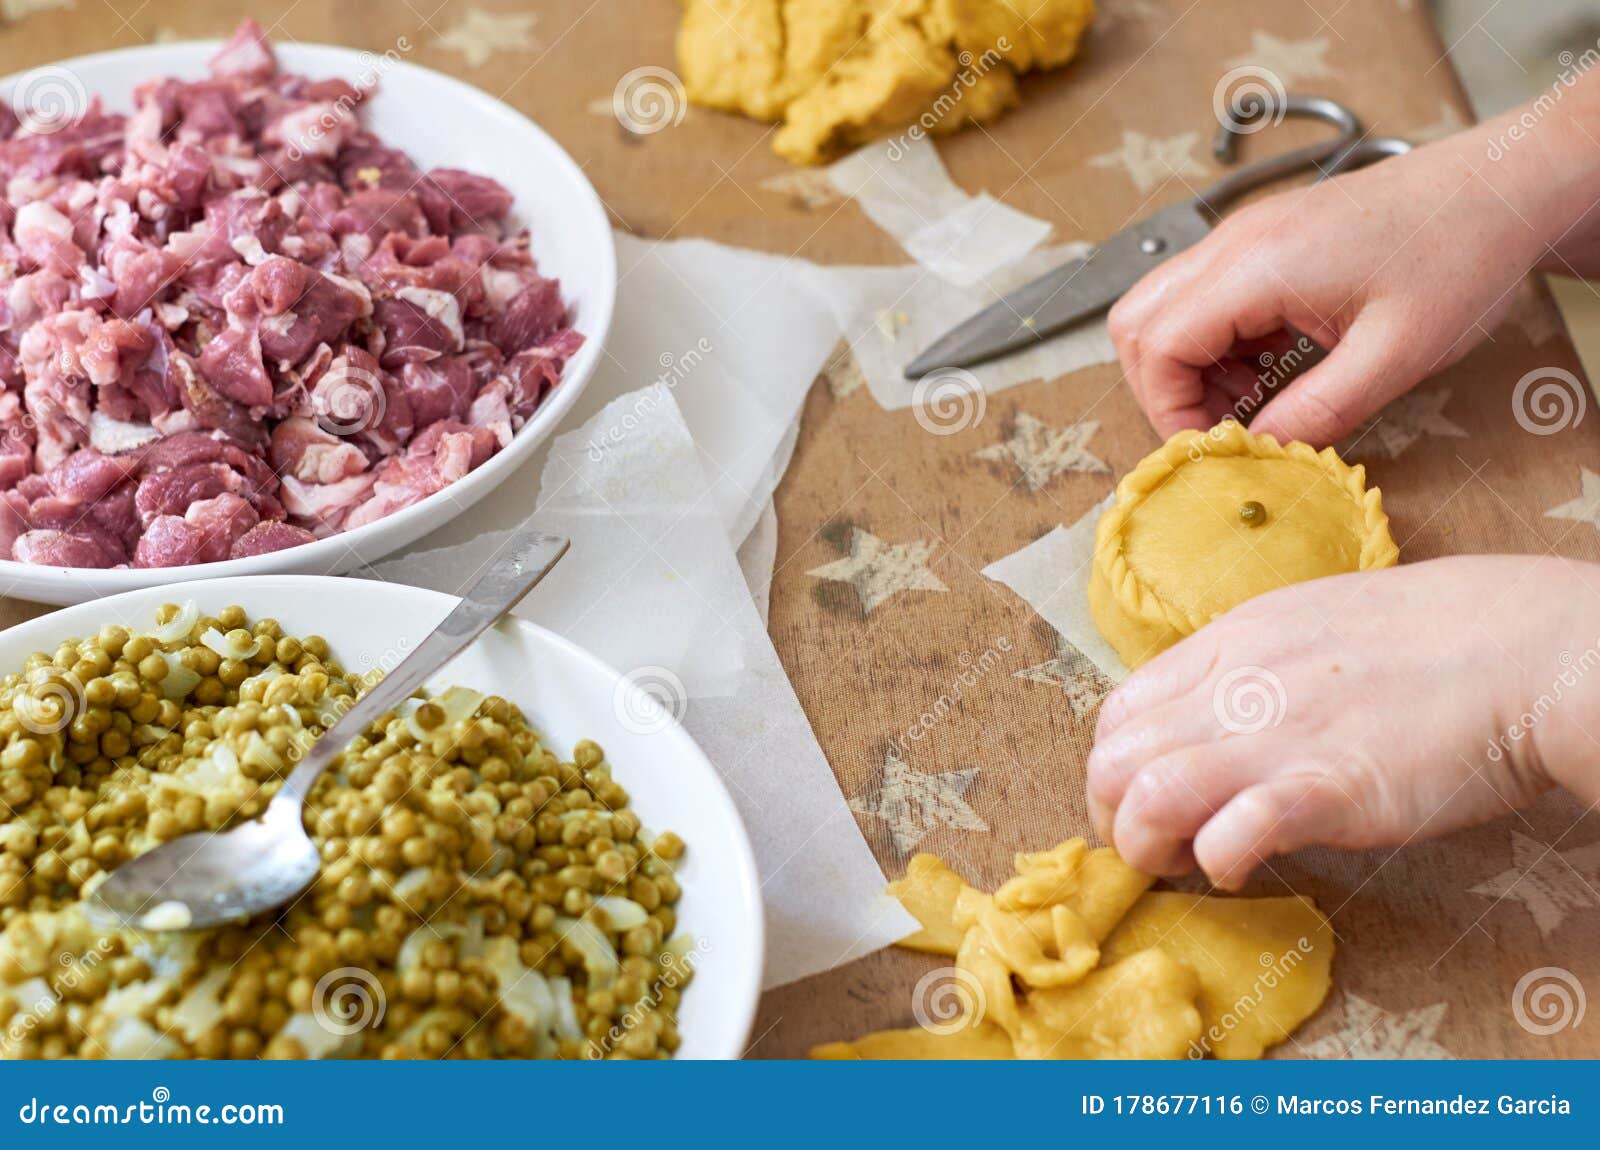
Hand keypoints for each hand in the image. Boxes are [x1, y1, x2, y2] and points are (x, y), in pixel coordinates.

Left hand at [1086, 556, 1599, 888]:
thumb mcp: (1308, 623)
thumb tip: (1208, 715)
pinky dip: (1215, 860)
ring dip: (1145, 845)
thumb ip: (1248, 667)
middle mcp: (1234, 687)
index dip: (1114, 769)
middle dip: (1110, 815)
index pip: (1117, 713)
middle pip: (1112, 759)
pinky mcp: (1326, 787)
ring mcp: (1276, 736)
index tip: (1140, 801)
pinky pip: (1233, 831)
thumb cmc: (1432, 638)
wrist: (1525, 646)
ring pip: (1148, 795)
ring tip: (1180, 862)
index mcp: (1228, 643)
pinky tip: (1236, 868)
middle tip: (1153, 845)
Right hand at [1107, 141, 1545, 444]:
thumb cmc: (1460, 253)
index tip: (1212, 448)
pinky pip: (1203, 298)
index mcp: (1258, 264)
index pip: (1158, 345)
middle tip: (1219, 431)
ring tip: (1249, 404)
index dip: (1169, 410)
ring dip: (1188, 368)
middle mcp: (1237, 242)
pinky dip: (1215, 345)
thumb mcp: (1396, 355)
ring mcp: (1246, 236)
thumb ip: (1318, 410)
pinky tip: (1268, 370)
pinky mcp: (1264, 241)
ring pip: (1164, 309)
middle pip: (1138, 322)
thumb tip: (1259, 451)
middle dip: (1162, 389)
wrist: (1501, 186)